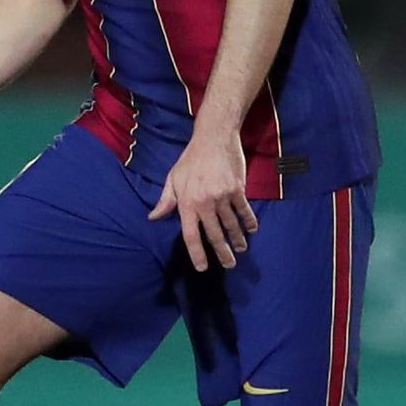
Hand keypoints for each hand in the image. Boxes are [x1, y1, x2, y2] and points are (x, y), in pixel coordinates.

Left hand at [151, 130, 256, 270]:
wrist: (213, 138)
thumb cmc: (190, 159)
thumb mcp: (173, 179)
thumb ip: (165, 201)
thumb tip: (153, 218)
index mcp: (186, 203)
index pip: (190, 235)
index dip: (197, 254)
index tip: (203, 267)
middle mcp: (204, 203)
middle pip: (214, 234)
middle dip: (222, 253)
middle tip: (229, 265)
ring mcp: (222, 196)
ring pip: (231, 225)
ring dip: (237, 240)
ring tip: (241, 249)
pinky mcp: (237, 189)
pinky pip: (244, 210)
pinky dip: (249, 221)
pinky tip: (252, 229)